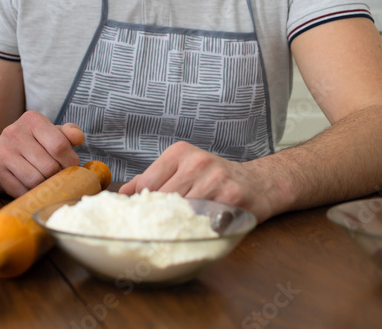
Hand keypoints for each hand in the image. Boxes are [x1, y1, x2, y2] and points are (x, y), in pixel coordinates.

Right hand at [0, 111, 83, 197]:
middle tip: (59, 178)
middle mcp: (13, 132)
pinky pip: (20, 191)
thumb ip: (70, 134)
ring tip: (46, 183)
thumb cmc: (36, 143)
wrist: (5, 151)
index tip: (72, 169)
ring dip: (44, 187)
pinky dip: (30, 194)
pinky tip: (31, 188)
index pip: (59, 146)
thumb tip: (78, 138)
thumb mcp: (54, 134)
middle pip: (49, 166)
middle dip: (58, 177)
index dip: (71, 163)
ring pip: (35, 181)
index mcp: (32, 119)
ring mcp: (0, 150)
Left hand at [118, 141, 276, 221]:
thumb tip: (122, 193)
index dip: (142, 203)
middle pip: (163, 198)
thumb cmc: (214, 178)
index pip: (148, 182)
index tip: (140, 215)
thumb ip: (153, 179)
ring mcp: (216, 180)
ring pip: (182, 211)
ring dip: (177, 225)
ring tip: (176, 230)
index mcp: (180, 152)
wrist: (259, 183)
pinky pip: (204, 222)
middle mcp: (197, 162)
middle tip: (155, 228)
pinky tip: (198, 230)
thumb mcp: (182, 169)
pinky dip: (197, 229)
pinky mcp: (231, 198)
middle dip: (158, 216)